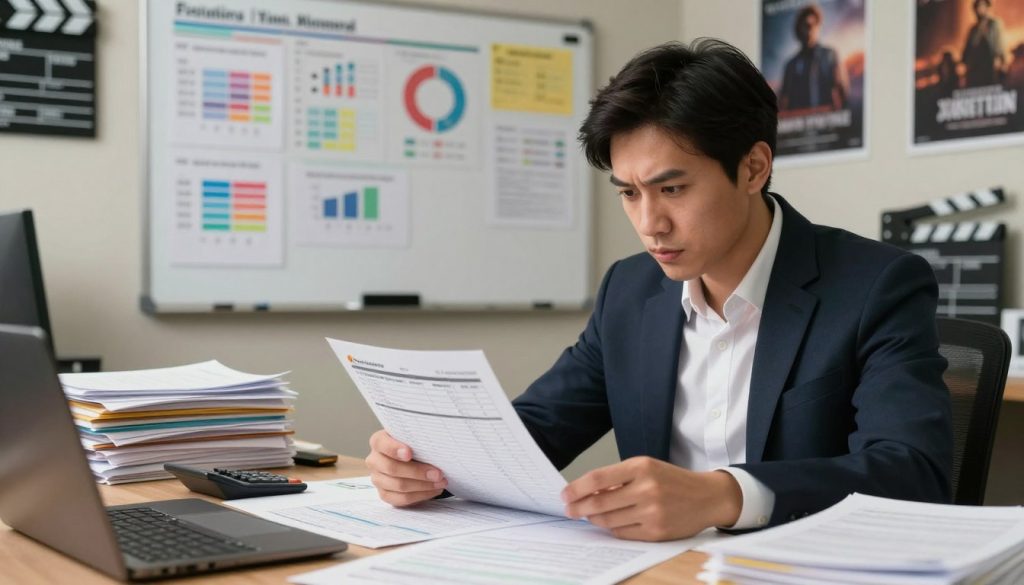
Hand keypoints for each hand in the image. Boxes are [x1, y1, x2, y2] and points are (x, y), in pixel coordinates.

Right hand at [365, 430, 446, 505]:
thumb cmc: (413, 445)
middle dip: (418, 472)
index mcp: (378, 441)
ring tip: (440, 482)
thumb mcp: (413, 438)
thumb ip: (418, 440)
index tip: (409, 453)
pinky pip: (401, 499)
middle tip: (437, 473)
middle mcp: (374, 460)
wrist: (411, 459)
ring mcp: (377, 479)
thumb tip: (435, 445)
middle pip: (392, 468)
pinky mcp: (384, 494)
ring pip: (398, 485)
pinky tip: (433, 490)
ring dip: (423, 485)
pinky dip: (420, 495)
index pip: (382, 444)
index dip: (395, 449)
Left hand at [561, 456, 741, 540]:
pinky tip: (611, 522)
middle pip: (599, 503)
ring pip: (609, 520)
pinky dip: (612, 528)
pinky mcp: (656, 531)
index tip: (564, 494)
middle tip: (569, 509)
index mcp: (641, 467)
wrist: (707, 496)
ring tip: (589, 515)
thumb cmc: (672, 480)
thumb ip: (618, 478)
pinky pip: (622, 532)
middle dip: (579, 507)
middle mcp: (646, 489)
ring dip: (594, 519)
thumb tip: (586, 492)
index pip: (598, 479)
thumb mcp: (646, 468)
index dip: (576, 488)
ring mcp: (652, 512)